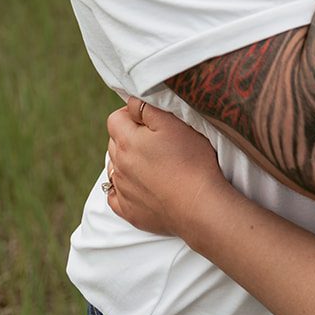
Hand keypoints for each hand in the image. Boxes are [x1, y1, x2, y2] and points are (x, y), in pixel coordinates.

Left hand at [105, 98, 227, 241]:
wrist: (199, 204)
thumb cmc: (191, 160)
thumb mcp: (173, 123)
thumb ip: (147, 108)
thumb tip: (131, 102)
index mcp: (127, 141)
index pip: (114, 119)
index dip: (130, 114)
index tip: (148, 119)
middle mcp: (119, 165)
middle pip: (114, 143)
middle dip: (129, 137)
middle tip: (155, 140)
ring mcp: (122, 190)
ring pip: (115, 168)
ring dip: (127, 162)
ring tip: (152, 163)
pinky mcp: (128, 211)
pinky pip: (115, 196)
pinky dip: (123, 188)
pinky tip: (139, 186)